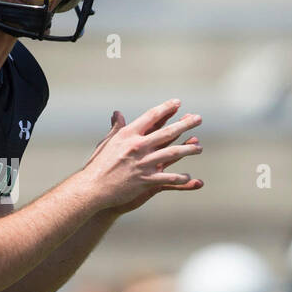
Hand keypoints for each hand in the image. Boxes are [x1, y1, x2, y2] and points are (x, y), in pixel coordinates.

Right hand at [79, 100, 202, 214]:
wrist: (92, 187)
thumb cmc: (97, 165)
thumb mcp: (106, 143)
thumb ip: (116, 128)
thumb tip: (117, 113)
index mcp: (128, 135)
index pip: (151, 117)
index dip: (166, 109)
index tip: (177, 103)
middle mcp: (137, 146)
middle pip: (167, 132)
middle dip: (185, 124)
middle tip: (198, 118)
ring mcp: (142, 163)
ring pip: (172, 153)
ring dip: (188, 149)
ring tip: (199, 147)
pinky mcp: (145, 180)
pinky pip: (167, 178)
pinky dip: (179, 178)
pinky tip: (188, 176)